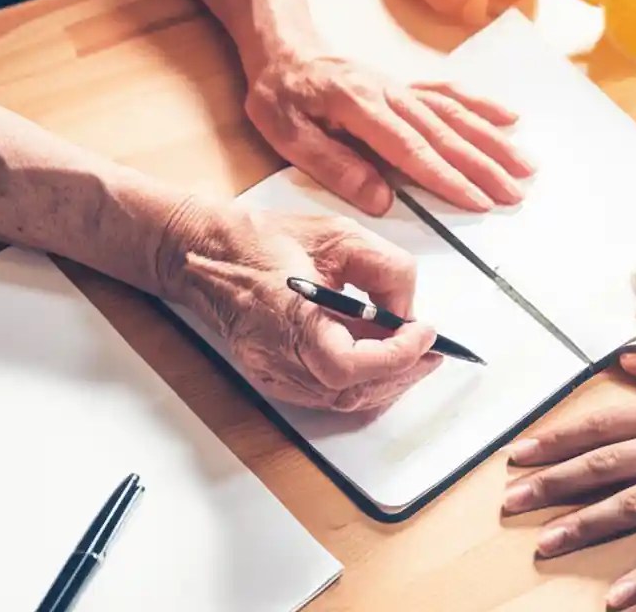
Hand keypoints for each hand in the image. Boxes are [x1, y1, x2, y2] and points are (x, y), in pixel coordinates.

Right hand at [159, 196, 443, 410]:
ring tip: (412, 354)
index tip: (425, 332)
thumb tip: (408, 308)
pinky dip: (359, 382)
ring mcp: (272, 373)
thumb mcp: (338, 235)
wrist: (203, 254)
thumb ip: (385, 270)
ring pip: (342, 401)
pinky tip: (376, 359)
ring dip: (384, 381)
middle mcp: (278, 357)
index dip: (397, 355)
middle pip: (352, 392)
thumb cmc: (258, 241)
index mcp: (290, 319)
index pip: (351, 365)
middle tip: (431, 350)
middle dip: (402, 373)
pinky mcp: (272, 377)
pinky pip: (325, 395)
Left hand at [246, 50, 534, 214]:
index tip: (477, 201)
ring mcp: (402, 87)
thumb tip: (380, 199)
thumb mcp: (287, 135)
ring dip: (492, 141)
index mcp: (360, 107)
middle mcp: (391, 94)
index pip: (412, 149)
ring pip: (456, 114)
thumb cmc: (281, 94)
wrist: (284, 48)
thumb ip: (334, 166)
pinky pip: (450, 94)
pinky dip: (481, 105)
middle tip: (515, 195)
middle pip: (445, 134)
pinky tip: (509, 118)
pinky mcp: (406, 86)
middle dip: (484, 166)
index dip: (447, 178)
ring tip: (525, 166)